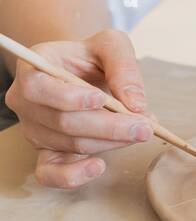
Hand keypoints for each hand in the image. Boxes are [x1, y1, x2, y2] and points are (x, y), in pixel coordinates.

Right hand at [4, 29, 153, 189]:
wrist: (83, 71)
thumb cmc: (93, 55)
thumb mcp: (111, 45)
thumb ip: (123, 66)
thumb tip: (135, 103)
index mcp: (33, 67)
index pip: (38, 87)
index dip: (69, 97)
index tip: (101, 99)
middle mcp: (26, 101)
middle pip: (63, 121)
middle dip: (108, 126)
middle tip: (144, 126)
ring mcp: (33, 129)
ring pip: (69, 143)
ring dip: (108, 142)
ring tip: (140, 132)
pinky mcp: (44, 151)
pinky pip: (49, 173)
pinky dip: (73, 175)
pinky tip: (99, 166)